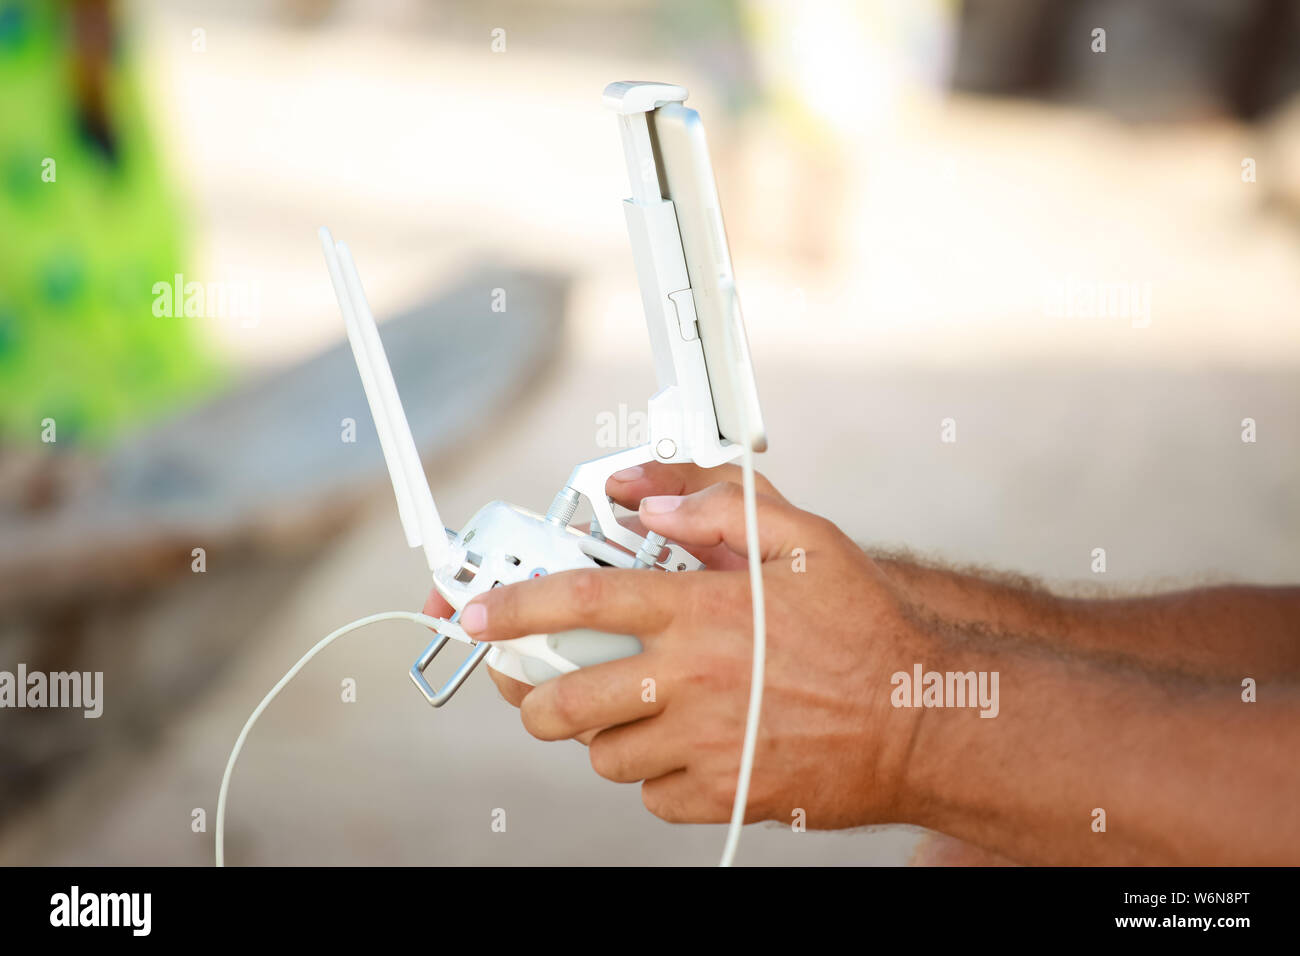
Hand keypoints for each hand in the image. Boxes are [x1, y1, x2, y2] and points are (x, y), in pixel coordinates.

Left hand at [426, 462, 926, 828]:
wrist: (923, 721)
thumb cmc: (866, 626)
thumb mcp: (806, 540)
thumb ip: (725, 505)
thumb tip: (652, 498)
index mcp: (701, 609)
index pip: (580, 598)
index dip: (511, 605)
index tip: (470, 615)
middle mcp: (691, 677)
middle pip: (566, 700)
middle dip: (532, 698)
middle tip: (538, 690)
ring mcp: (705, 742)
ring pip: (603, 755)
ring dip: (601, 736)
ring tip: (629, 715)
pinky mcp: (724, 794)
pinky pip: (651, 796)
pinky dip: (652, 777)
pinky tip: (680, 750)